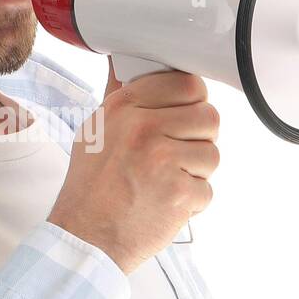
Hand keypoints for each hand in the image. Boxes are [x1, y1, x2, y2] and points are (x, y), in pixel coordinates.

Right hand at [48, 69, 218, 275]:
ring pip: (213, 154)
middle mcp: (144, 129)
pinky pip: (208, 189)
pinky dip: (191, 201)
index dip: (192, 101)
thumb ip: (120, 94)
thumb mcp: (96, 129)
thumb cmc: (91, 186)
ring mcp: (164, 161)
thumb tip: (126, 60)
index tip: (183, 115)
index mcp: (125, 107)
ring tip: (166, 181)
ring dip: (196, 172)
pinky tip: (164, 202)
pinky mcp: (180, 193)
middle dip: (199, 137)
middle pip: (209, 116)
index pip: (187, 83)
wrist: (85, 238)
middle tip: (176, 154)